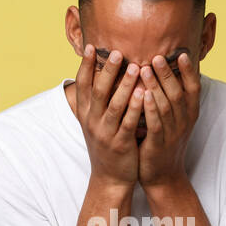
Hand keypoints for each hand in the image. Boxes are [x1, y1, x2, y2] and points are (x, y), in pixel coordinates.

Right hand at [71, 44, 144, 191]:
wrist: (110, 178)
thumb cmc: (107, 144)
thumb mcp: (96, 122)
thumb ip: (98, 100)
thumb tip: (100, 73)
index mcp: (85, 114)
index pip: (83, 85)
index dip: (85, 66)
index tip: (90, 46)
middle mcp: (92, 122)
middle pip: (97, 91)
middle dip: (107, 70)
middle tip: (117, 51)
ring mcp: (105, 133)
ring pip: (114, 106)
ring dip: (124, 85)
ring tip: (135, 67)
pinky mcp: (120, 144)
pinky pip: (128, 123)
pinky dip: (135, 108)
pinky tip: (142, 94)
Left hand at [138, 52, 199, 187]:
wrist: (163, 176)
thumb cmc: (165, 142)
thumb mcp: (174, 119)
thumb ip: (172, 97)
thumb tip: (165, 70)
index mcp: (190, 114)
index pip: (194, 88)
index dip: (189, 71)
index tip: (181, 53)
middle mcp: (184, 122)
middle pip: (178, 93)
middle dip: (167, 74)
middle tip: (156, 56)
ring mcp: (172, 134)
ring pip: (166, 106)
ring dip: (156, 86)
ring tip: (145, 69)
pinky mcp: (158, 145)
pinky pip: (156, 124)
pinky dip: (150, 109)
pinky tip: (142, 95)